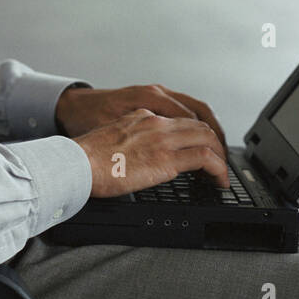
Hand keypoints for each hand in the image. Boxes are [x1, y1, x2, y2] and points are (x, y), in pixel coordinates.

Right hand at [73, 109, 228, 196]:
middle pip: (199, 125)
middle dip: (215, 143)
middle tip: (219, 161)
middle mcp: (155, 123)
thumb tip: (135, 159)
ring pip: (207, 138)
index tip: (201, 149)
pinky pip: (204, 158)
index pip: (179, 121)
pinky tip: (219, 181)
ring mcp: (162, 139)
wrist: (76, 163)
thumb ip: (129, 142)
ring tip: (222, 174)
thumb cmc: (85, 159)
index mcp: (142, 117)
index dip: (196, 135)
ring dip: (220, 156)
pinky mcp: (166, 158)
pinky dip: (218, 169)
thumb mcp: (111, 140)